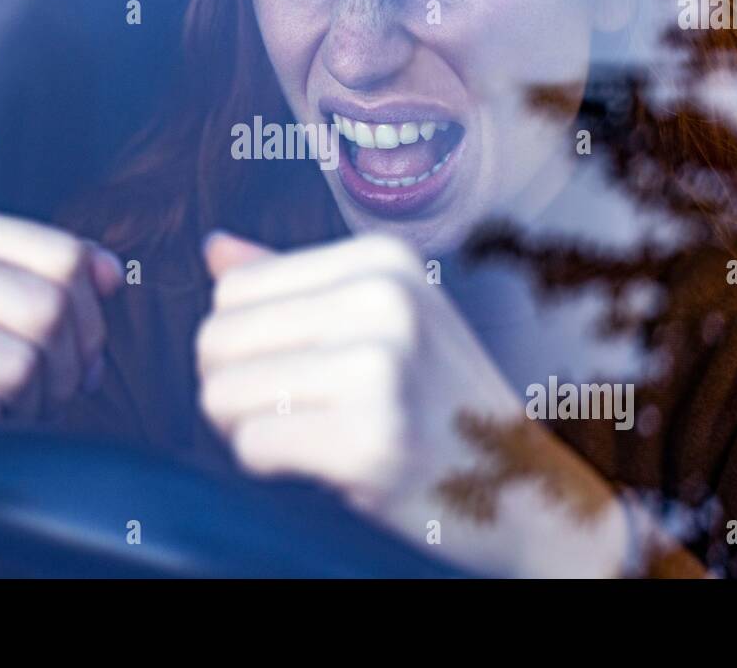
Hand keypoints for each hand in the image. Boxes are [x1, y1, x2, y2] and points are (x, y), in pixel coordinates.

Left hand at [197, 230, 630, 575]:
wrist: (522, 488)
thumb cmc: (434, 400)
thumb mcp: (380, 317)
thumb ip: (293, 283)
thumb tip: (214, 248)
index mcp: (381, 259)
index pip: (233, 291)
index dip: (241, 342)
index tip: (292, 371)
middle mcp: (383, 300)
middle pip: (216, 339)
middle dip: (231, 387)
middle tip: (291, 412)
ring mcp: (381, 369)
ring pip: (222, 393)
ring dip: (245, 428)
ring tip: (307, 435)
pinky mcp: (371, 441)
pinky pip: (251, 446)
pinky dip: (268, 465)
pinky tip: (322, 464)